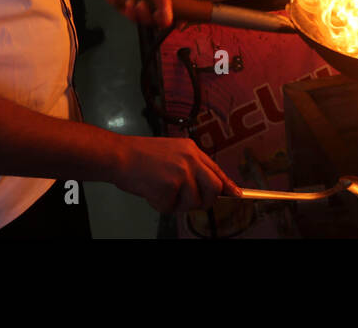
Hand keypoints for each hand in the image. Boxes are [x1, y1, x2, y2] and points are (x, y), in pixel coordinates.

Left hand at [103, 0, 177, 26]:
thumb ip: (164, 3)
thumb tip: (169, 21)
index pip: (178, 10)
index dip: (180, 19)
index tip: (179, 25)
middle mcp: (156, 4)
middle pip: (162, 21)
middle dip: (157, 18)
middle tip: (155, 12)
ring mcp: (144, 10)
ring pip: (148, 22)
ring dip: (142, 13)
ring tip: (138, 3)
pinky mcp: (132, 14)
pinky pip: (135, 20)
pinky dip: (132, 12)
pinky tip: (129, 2)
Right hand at [113, 136, 241, 212]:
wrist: (119, 155)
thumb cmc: (140, 156)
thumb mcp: (172, 152)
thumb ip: (190, 166)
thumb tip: (203, 186)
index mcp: (191, 150)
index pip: (217, 171)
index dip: (228, 185)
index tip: (238, 194)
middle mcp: (190, 159)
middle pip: (214, 188)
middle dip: (205, 200)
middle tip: (188, 201)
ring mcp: (181, 173)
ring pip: (192, 202)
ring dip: (176, 203)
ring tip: (159, 188)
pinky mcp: (170, 186)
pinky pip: (171, 208)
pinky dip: (160, 205)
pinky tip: (150, 191)